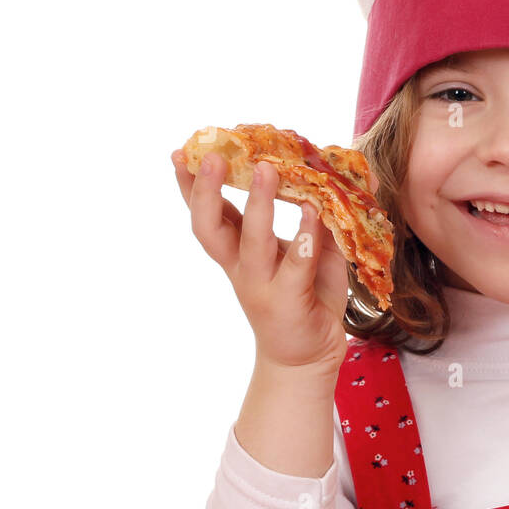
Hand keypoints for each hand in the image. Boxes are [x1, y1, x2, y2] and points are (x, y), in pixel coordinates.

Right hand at [171, 148, 350, 373]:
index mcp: (237, 253)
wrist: (308, 356)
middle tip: (210, 155)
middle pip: (210, 226)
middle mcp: (242, 267)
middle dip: (205, 190)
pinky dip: (304, 236)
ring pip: (252, 240)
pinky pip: (296, 264)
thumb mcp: (303, 252)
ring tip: (265, 169)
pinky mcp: (289, 300)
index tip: (179, 152)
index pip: (208, 215)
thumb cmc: (305, 297)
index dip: (192, 185)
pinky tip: (313, 210)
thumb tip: (328, 179)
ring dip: (259, 203)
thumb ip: (309, 221)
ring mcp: (262, 285)